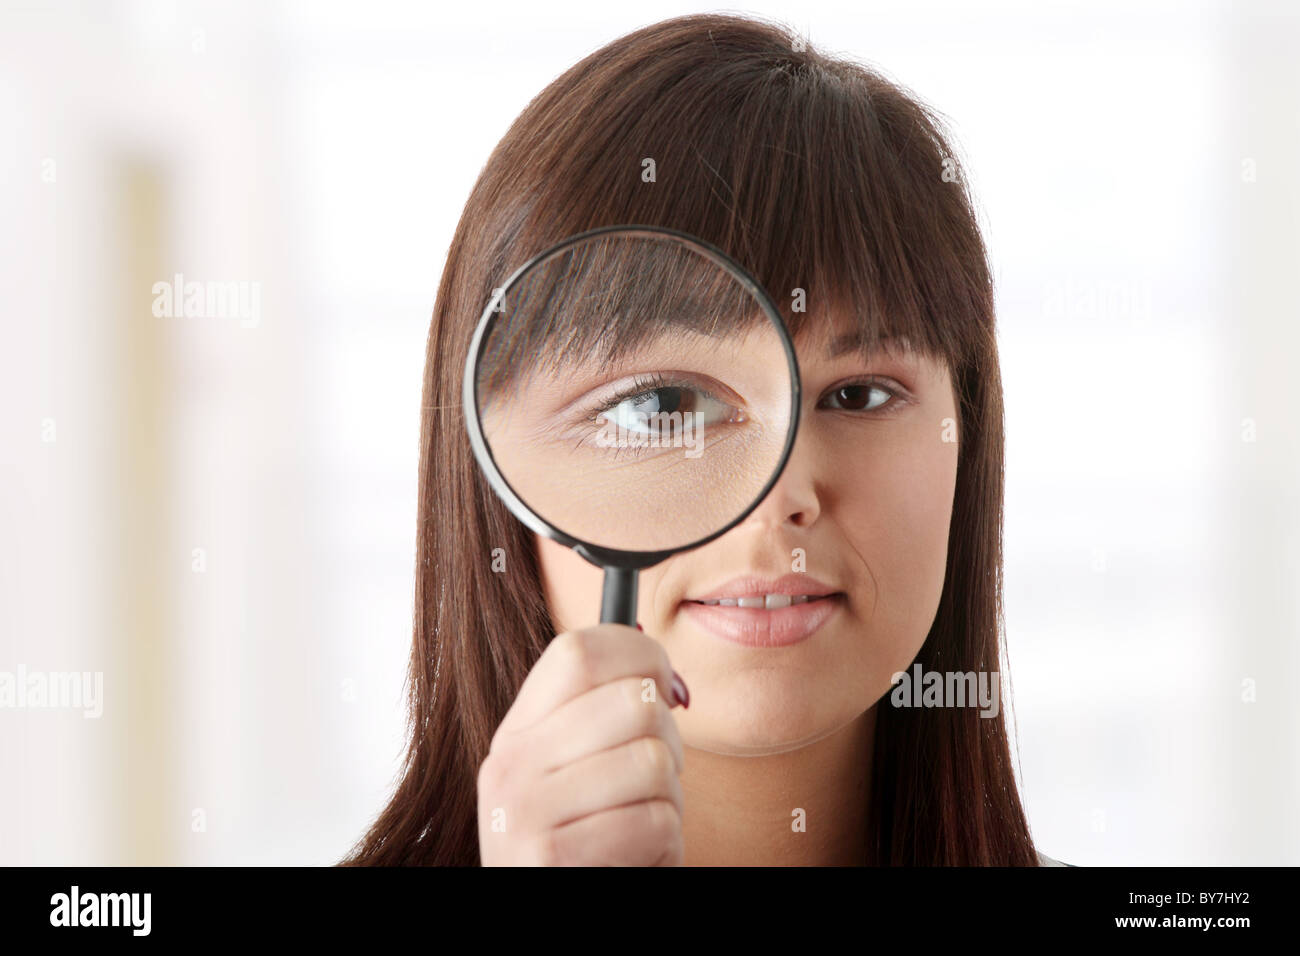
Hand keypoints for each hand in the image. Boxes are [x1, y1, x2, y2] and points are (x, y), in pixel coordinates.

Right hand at [477, 623, 687, 864]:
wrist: (545, 924)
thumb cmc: (584, 846)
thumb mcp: (574, 773)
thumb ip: (602, 714)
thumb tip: (658, 667)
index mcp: (516, 732)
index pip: (578, 651)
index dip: (639, 653)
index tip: (665, 682)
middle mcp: (509, 764)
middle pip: (633, 701)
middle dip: (671, 739)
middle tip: (656, 776)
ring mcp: (523, 811)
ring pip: (654, 762)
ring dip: (670, 801)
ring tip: (640, 824)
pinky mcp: (550, 858)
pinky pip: (654, 822)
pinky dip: (665, 845)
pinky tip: (635, 858)